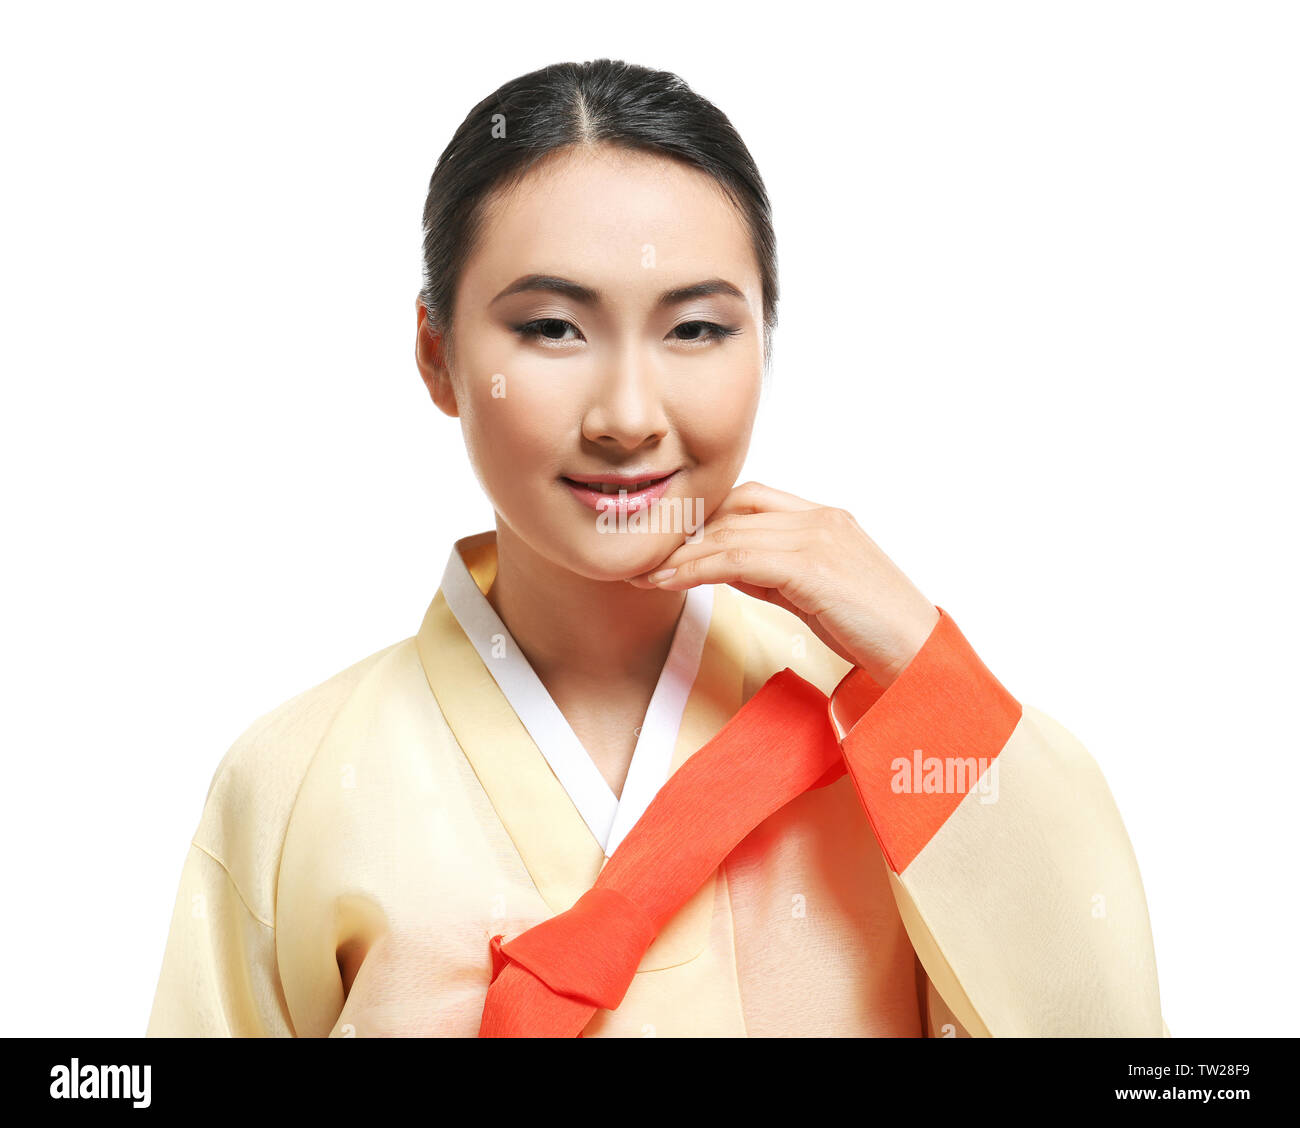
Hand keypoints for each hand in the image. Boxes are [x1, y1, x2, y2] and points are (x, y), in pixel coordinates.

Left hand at [626, 481, 939, 687]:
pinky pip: (737, 560)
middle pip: (734, 512)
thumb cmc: (872, 630)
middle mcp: (820, 518)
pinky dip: (697, 569)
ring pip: (730, 534)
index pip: (752, 500)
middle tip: (645, 557)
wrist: (919, 654)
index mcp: (825, 519)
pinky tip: (671, 582)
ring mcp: (817, 537)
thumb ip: (771, 575)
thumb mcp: (813, 595)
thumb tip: (723, 568)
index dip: (708, 519)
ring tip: (647, 573)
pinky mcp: (811, 566)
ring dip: (682, 555)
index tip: (673, 544)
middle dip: (686, 534)